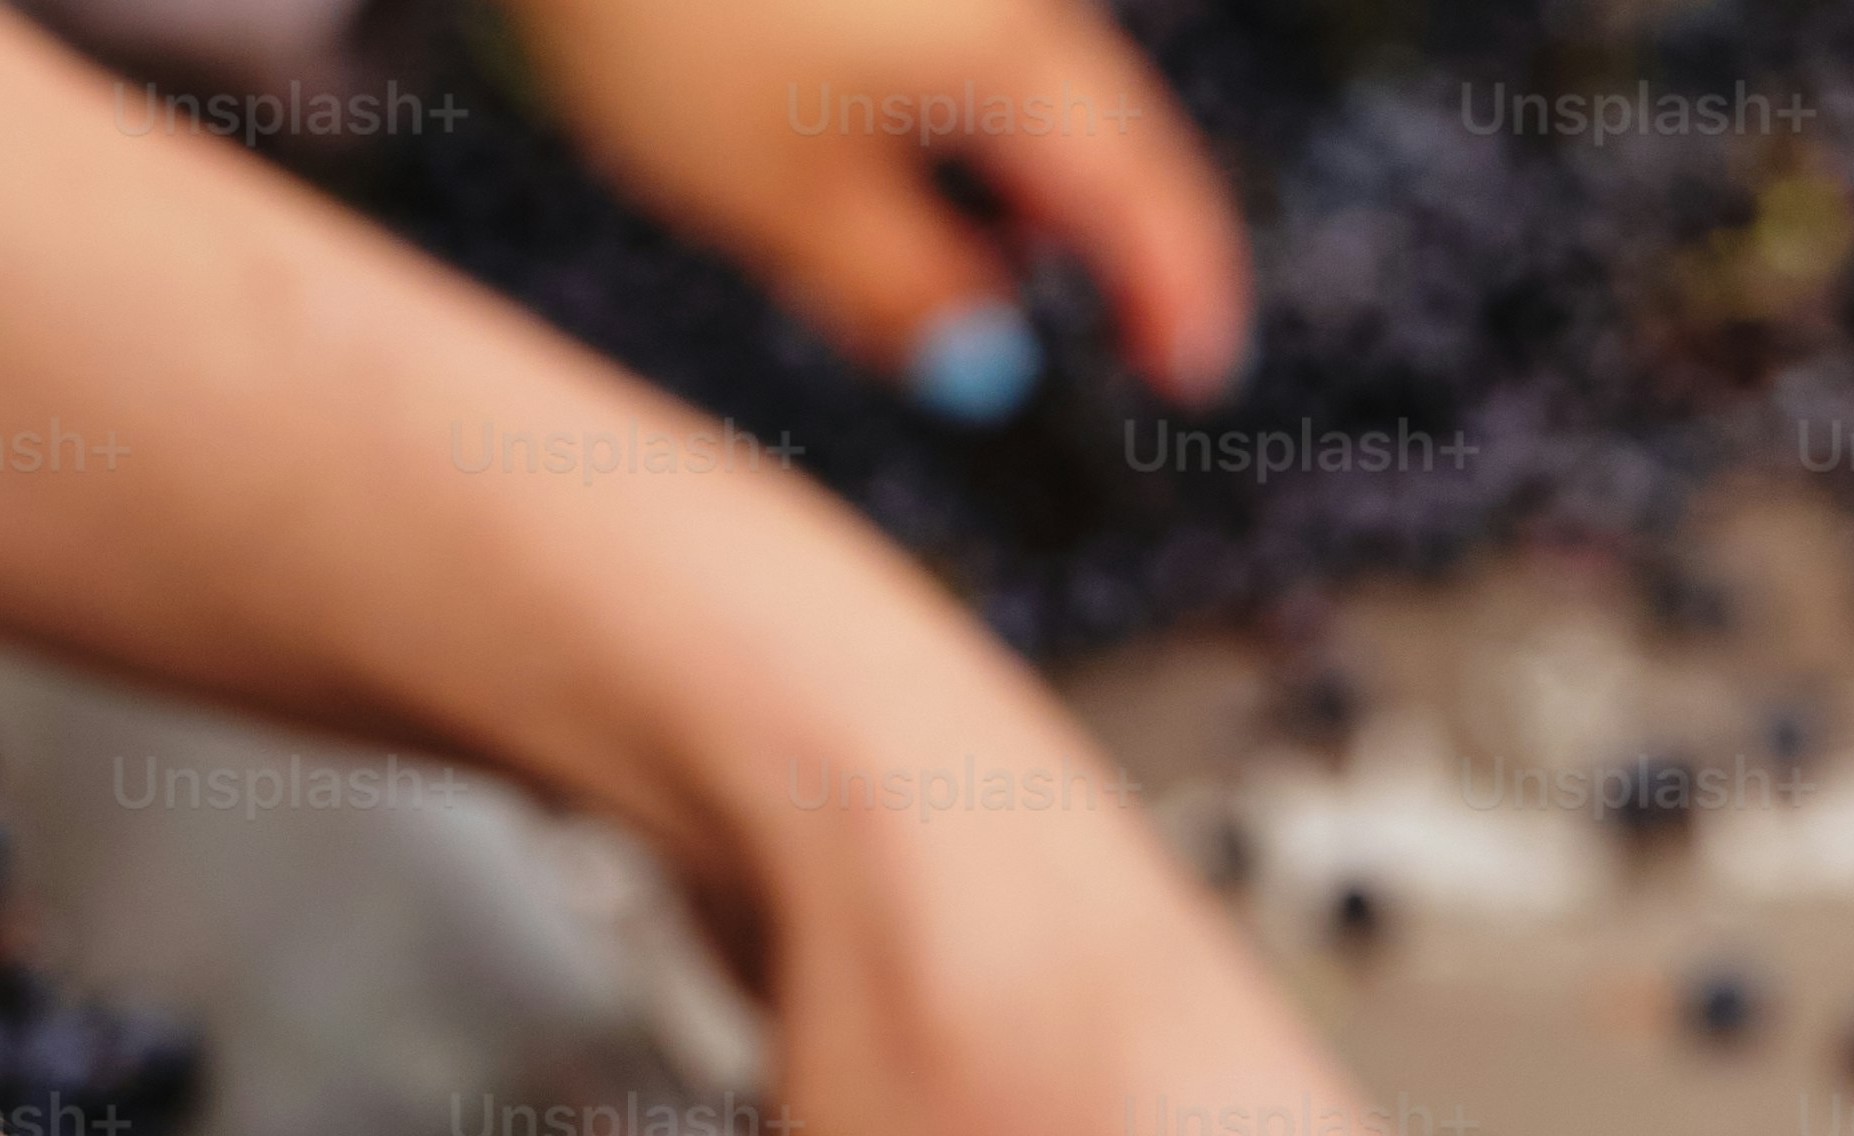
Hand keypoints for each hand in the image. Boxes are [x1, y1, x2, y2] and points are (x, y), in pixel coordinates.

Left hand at [496, 0, 1247, 408]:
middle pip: (1101, 141)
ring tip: (937, 252)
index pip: (1146, 205)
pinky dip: (944, 116)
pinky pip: (956, 43)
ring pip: (1026, 89)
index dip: (1179, 304)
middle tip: (1053, 334)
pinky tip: (868, 149)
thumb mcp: (781, 200)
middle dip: (1091, 247)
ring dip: (1009, 181)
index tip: (1187, 381)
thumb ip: (901, 295)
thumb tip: (977, 358)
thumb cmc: (667, 15)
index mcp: (1015, 64)